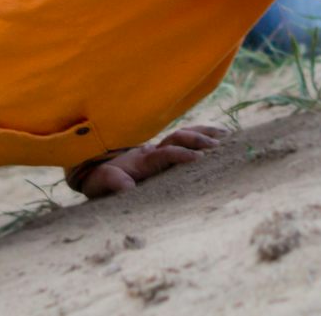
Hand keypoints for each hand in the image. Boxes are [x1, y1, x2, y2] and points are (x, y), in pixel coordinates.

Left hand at [67, 126, 226, 198]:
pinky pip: (185, 139)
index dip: (181, 154)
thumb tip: (127, 187)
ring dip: (204, 133)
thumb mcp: (99, 183)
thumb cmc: (99, 180)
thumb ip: (111, 182)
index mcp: (142, 160)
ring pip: (184, 134)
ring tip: (227, 137)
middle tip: (217, 146)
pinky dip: (202, 135)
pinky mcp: (163, 153)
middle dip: (198, 140)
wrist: (93, 168)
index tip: (199, 159)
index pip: (165, 153)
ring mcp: (160, 149)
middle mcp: (154, 150)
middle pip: (179, 137)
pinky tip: (220, 137)